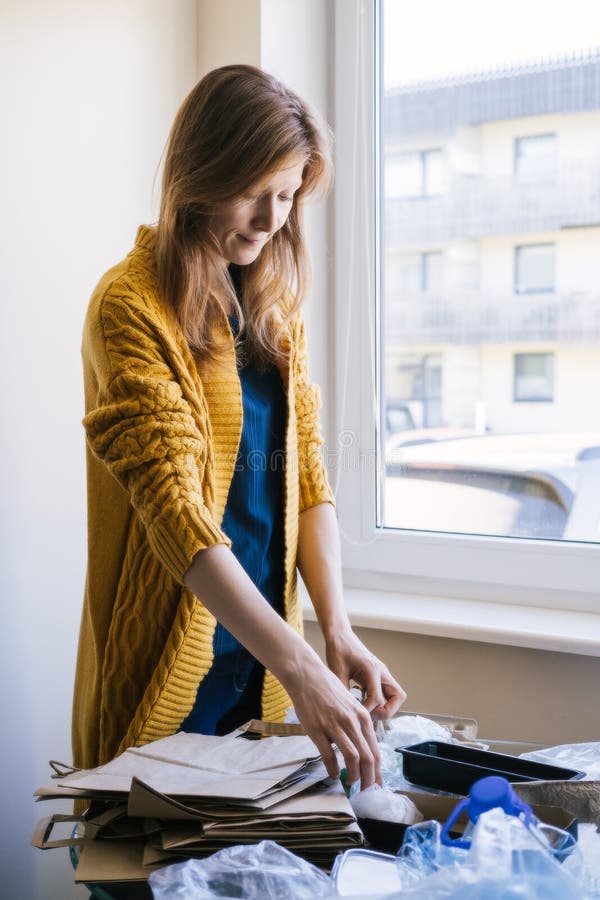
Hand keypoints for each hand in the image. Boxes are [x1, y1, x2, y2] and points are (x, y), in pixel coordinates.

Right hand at [284, 660, 381, 788]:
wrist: (307, 675)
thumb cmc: (328, 689)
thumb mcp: (350, 704)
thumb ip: (357, 724)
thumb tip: (361, 747)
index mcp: (363, 717)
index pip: (376, 750)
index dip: (378, 772)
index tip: (377, 785)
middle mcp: (352, 722)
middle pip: (368, 758)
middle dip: (370, 780)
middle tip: (367, 792)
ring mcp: (335, 725)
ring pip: (353, 758)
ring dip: (354, 776)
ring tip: (351, 785)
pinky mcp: (318, 729)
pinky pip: (329, 755)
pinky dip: (333, 769)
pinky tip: (333, 774)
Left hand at [324, 629, 406, 719]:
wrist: (340, 635)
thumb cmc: (338, 649)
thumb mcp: (337, 671)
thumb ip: (344, 691)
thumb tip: (346, 711)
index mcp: (372, 670)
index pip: (378, 698)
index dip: (367, 710)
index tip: (355, 713)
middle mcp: (381, 672)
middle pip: (398, 697)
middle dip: (387, 711)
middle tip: (370, 715)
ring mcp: (381, 674)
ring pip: (394, 695)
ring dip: (384, 706)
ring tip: (366, 710)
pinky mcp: (376, 676)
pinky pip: (384, 692)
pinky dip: (377, 701)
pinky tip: (361, 702)